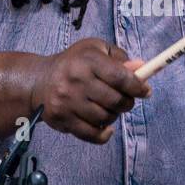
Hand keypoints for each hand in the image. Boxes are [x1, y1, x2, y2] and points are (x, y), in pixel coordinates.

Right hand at [30, 38, 150, 143]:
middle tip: (125, 100)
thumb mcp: (96, 50)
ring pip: (105, 118)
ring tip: (109, 108)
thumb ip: (120, 59)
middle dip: (127, 103)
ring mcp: (67, 102)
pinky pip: (92, 134)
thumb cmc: (74, 63)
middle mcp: (76, 81)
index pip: (120, 77)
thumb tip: (141, 68)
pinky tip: (106, 127)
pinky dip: (103, 134)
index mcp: (87, 61)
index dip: (138, 86)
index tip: (145, 91)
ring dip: (113, 116)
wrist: (39, 81)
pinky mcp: (62, 119)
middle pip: (115, 101)